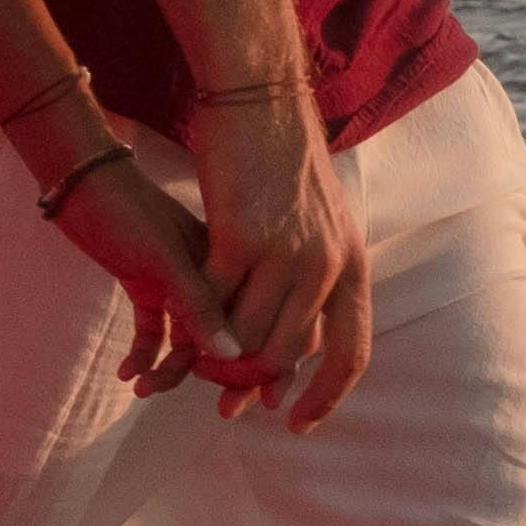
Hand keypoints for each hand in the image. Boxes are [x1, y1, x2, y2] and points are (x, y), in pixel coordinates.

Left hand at [45, 139, 235, 398]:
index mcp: (229, 262)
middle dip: (199, 372)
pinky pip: (152, 330)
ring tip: (141, 388)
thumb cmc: (126, 211)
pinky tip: (126, 373)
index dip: (247, 361)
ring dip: (164, 367)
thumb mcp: (165, 260)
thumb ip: (199, 306)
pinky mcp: (147, 284)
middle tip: (166, 391)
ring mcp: (177, 281)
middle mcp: (210, 274)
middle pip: (219, 336)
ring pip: (183, 338)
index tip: (228, 396)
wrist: (79, 180)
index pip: (252, 321)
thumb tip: (231, 355)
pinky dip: (142, 353)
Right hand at [190, 88, 371, 432]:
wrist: (259, 101)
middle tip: (224, 405)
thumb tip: (303, 336)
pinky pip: (212, 305)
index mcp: (351, 264)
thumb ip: (314, 278)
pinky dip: (191, 328)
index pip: (351, 351)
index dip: (326, 396)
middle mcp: (327, 266)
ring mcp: (285, 255)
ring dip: (215, 361)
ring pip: (246, 336)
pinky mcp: (239, 241)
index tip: (296, 424)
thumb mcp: (321, 222)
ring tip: (190, 372)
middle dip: (253, 385)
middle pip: (288, 353)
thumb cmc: (283, 160)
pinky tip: (175, 340)